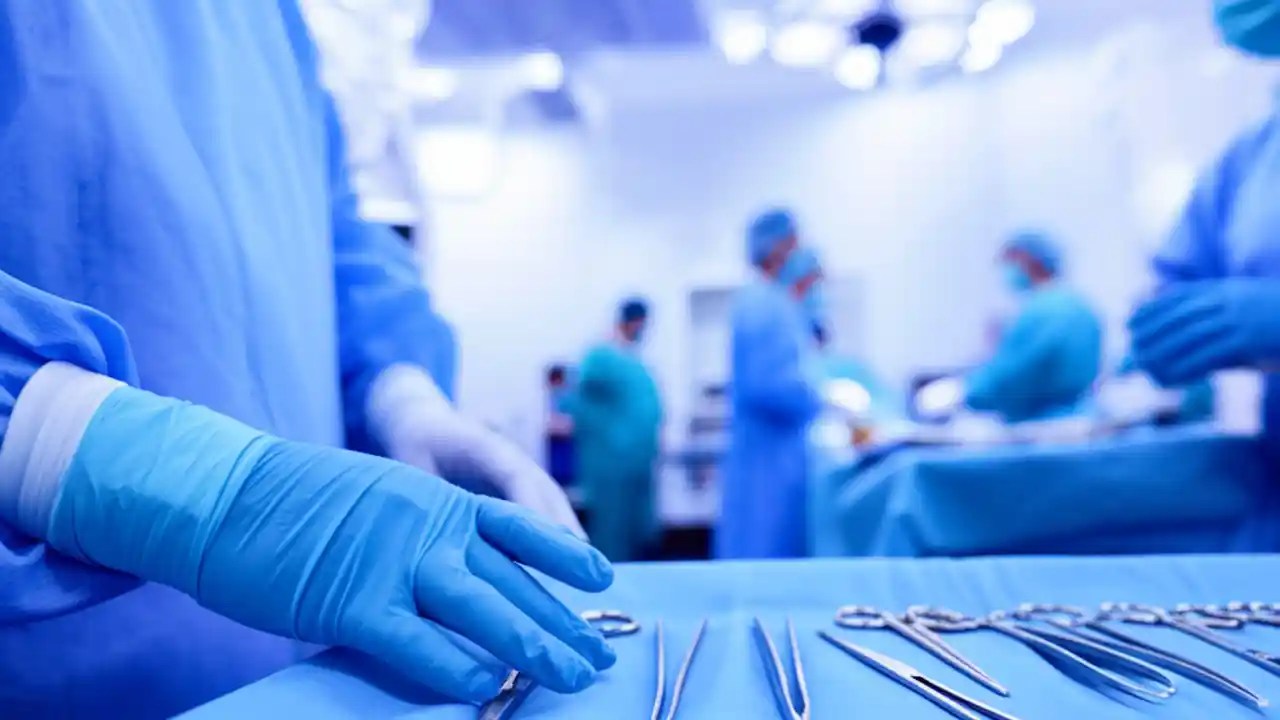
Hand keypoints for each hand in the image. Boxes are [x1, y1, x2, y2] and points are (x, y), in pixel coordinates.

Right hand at [47, 386, 615, 702]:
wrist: (223, 492)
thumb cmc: (292, 505)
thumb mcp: (374, 501)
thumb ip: (419, 535)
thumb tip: (455, 577)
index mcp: (433, 499)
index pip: (517, 528)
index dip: (563, 555)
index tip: (603, 577)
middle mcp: (427, 525)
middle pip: (512, 579)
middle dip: (560, 621)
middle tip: (599, 655)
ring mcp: (393, 560)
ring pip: (482, 609)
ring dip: (533, 646)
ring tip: (574, 676)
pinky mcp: (352, 601)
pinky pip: (418, 642)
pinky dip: (456, 669)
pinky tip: (489, 689)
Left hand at [1129, 279, 1279, 385]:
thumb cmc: (1279, 323)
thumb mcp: (1246, 311)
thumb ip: (1215, 320)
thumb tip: (1177, 342)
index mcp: (1226, 289)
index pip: (1176, 296)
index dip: (1150, 309)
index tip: (1129, 323)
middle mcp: (1228, 300)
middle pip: (1176, 317)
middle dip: (1150, 336)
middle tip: (1131, 354)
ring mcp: (1238, 319)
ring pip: (1187, 338)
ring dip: (1162, 356)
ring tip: (1147, 372)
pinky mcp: (1248, 341)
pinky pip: (1207, 355)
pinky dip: (1185, 368)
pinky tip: (1172, 380)